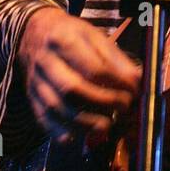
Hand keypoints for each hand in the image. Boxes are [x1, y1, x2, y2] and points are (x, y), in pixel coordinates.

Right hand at [17, 7, 140, 146]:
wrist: (32, 33)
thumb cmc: (69, 34)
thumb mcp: (93, 35)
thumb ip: (115, 58)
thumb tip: (137, 81)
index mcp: (64, 39)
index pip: (93, 67)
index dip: (118, 83)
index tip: (134, 90)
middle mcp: (46, 62)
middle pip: (73, 89)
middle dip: (104, 103)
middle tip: (124, 107)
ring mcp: (36, 82)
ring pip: (57, 109)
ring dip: (86, 123)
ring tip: (107, 125)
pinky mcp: (32, 99)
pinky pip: (44, 121)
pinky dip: (61, 132)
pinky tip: (79, 137)